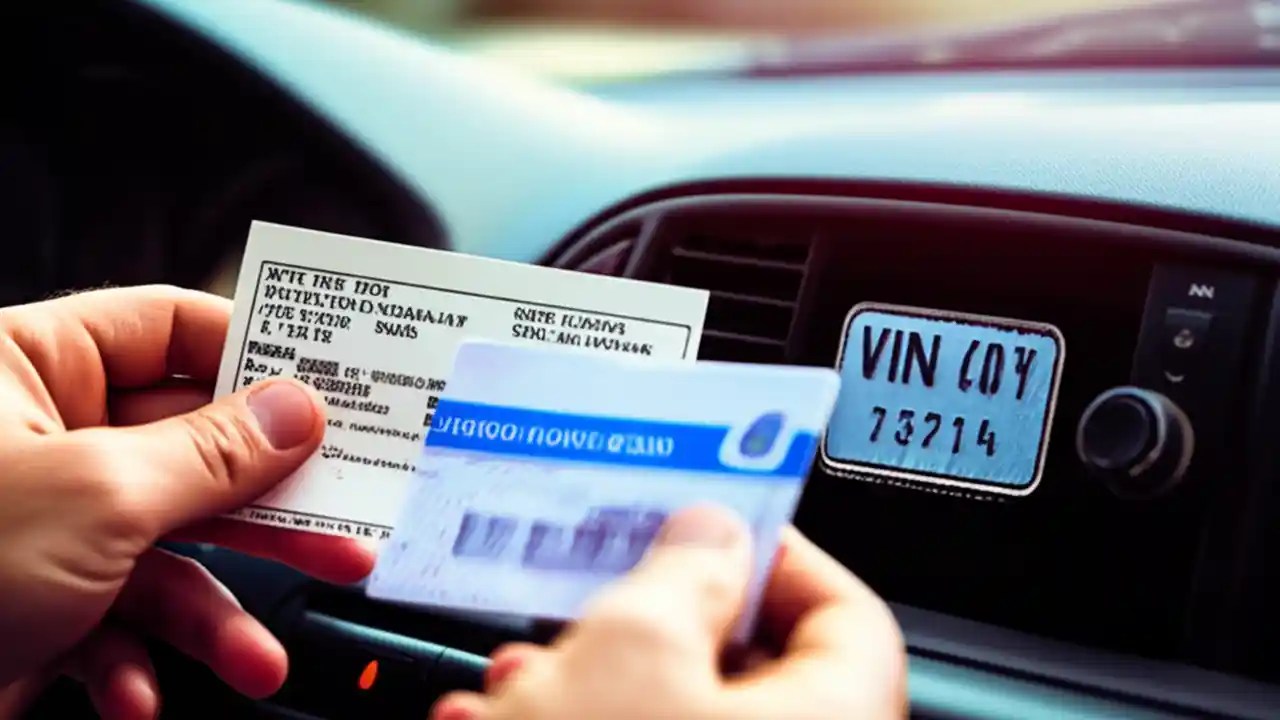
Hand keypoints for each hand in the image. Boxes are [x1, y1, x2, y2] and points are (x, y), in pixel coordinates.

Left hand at [0, 286, 374, 718]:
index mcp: (30, 366)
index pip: (171, 329)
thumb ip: (211, 454)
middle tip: (343, 528)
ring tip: (259, 657)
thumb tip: (298, 411)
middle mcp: (40, 435)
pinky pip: (118, 614)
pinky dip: (139, 659)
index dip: (258, 360)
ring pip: (166, 547)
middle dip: (265, 508)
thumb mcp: (96, 498)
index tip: (334, 398)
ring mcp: (42, 522)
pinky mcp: (37, 599)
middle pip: (189, 448)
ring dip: (216, 612)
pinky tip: (137, 692)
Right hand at [433, 507, 906, 719]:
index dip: (776, 555)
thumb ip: (680, 574)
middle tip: (597, 589)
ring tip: (519, 673)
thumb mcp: (628, 651)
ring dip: (594, 688)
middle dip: (656, 624)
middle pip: (749, 674)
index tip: (709, 522)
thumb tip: (709, 532)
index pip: (847, 616)